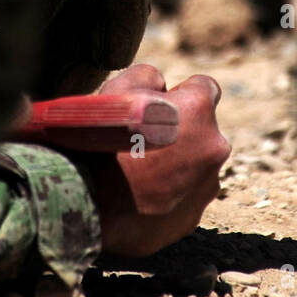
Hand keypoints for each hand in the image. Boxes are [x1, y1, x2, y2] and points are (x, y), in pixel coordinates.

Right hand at [88, 64, 230, 257]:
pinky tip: (135, 200)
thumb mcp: (118, 88)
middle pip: (203, 133)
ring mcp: (205, 188)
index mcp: (199, 110)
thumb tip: (162, 87)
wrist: (83, 201)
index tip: (160, 104)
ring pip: (195, 169)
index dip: (181, 93)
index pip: (205, 88)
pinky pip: (182, 202)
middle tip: (141, 144)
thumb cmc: (99, 140)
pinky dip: (166, 199)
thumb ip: (149, 76)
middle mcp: (213, 148)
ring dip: (175, 168)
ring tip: (136, 175)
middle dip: (181, 134)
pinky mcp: (191, 220)